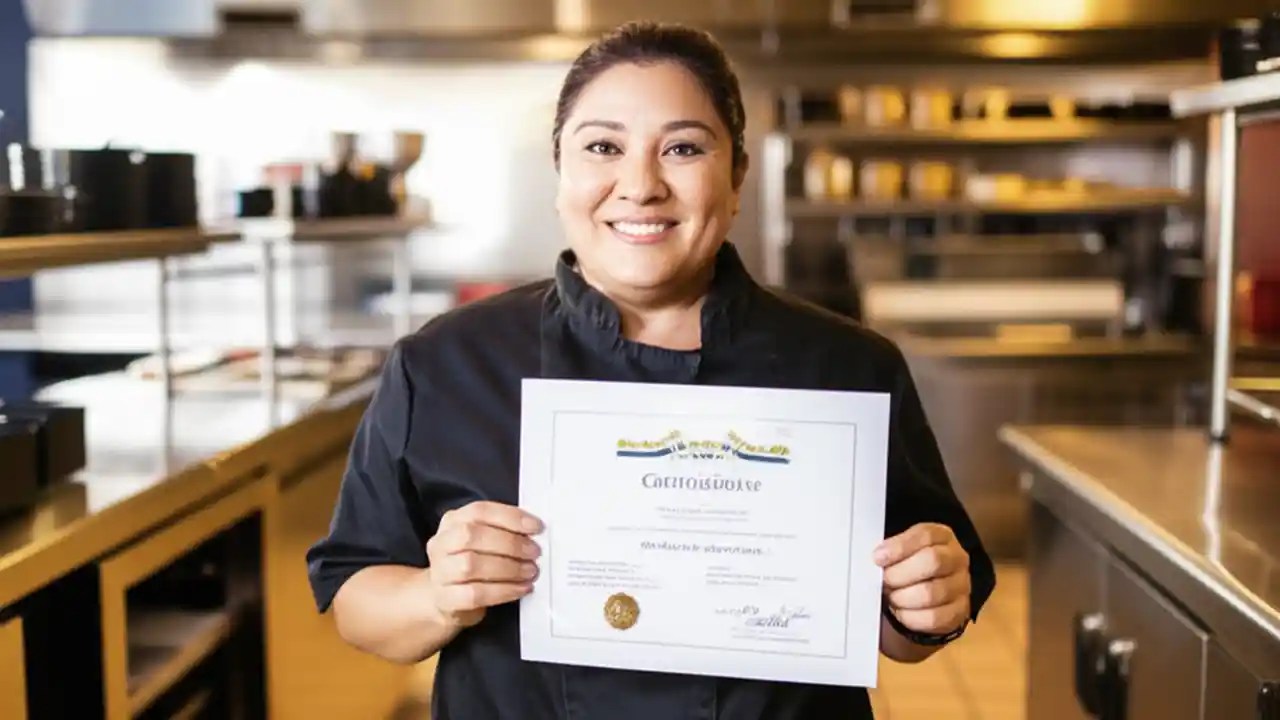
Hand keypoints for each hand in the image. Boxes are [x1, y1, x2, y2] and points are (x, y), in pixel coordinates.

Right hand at [424, 501, 543, 630]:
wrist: (444, 600)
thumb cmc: (470, 566)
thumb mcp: (481, 543)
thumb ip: (502, 532)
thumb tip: (533, 533)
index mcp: (452, 522)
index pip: (479, 511)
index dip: (510, 517)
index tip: (536, 526)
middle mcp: (441, 544)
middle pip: (471, 536)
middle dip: (509, 544)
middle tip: (534, 552)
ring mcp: (439, 572)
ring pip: (471, 565)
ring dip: (508, 568)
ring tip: (530, 572)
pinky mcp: (445, 599)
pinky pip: (474, 594)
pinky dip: (503, 591)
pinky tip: (520, 589)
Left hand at [874, 522, 970, 637]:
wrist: (931, 587)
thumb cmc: (911, 563)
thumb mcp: (903, 548)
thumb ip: (891, 550)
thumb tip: (877, 559)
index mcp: (942, 536)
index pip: (925, 535)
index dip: (899, 547)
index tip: (878, 558)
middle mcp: (957, 559)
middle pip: (932, 562)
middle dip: (900, 574)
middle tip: (885, 581)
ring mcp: (961, 586)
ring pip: (931, 593)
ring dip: (903, 597)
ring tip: (891, 596)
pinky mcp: (959, 612)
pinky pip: (933, 618)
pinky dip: (910, 616)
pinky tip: (901, 611)